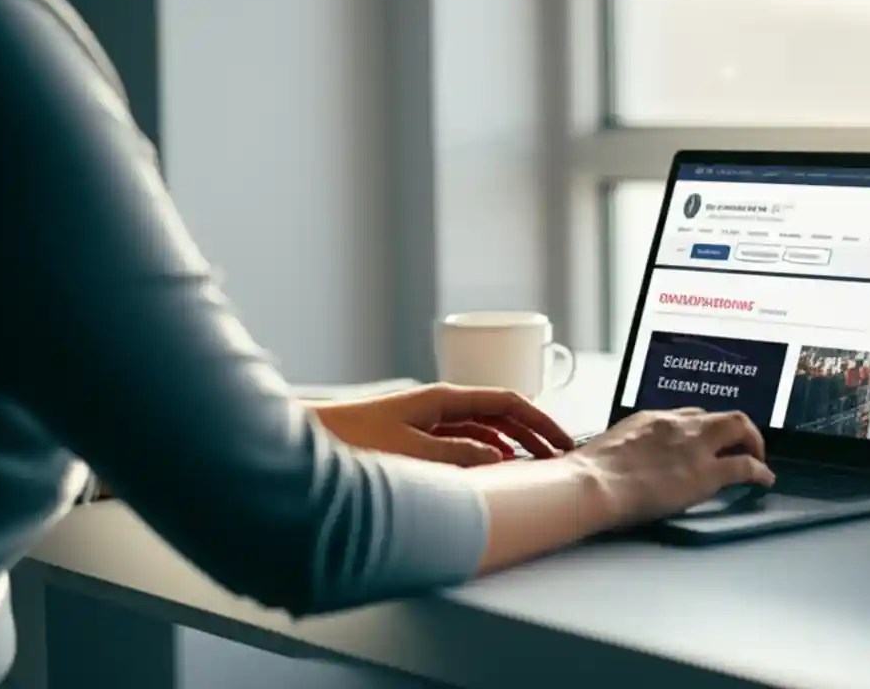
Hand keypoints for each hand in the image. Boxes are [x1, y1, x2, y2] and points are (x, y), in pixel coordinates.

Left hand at [311, 384, 573, 466]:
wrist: (305, 442)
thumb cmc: (351, 442)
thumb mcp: (411, 452)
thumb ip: (458, 455)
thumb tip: (496, 455)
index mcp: (444, 399)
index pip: (508, 403)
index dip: (541, 421)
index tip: (564, 442)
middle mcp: (441, 407)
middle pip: (502, 416)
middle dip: (534, 435)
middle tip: (561, 459)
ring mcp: (430, 423)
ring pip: (486, 431)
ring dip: (513, 447)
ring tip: (536, 468)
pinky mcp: (418, 441)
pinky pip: (465, 445)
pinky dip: (487, 455)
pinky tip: (496, 470)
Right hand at [573, 408, 774, 526]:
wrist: (594, 484)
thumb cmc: (590, 473)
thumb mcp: (610, 447)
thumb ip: (630, 448)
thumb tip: (629, 462)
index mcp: (653, 419)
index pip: (690, 416)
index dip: (704, 428)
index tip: (708, 440)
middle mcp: (678, 425)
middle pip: (720, 415)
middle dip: (738, 430)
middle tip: (743, 445)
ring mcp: (694, 446)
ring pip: (739, 427)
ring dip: (754, 442)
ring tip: (759, 458)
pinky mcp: (705, 473)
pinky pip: (745, 466)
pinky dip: (760, 471)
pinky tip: (765, 479)